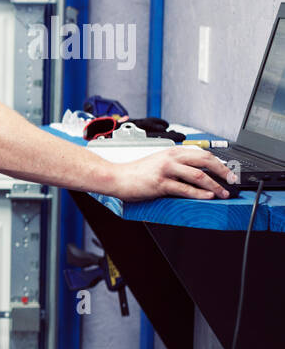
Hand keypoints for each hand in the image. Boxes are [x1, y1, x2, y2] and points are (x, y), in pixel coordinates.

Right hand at [108, 147, 235, 201]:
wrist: (116, 177)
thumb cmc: (136, 172)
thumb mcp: (158, 162)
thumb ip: (176, 164)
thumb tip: (197, 173)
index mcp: (172, 151)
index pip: (202, 154)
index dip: (219, 163)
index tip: (228, 172)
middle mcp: (171, 158)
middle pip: (205, 161)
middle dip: (222, 172)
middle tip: (232, 181)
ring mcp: (165, 171)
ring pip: (198, 176)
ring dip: (215, 186)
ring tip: (223, 193)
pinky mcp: (160, 184)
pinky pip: (185, 189)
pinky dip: (199, 194)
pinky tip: (208, 197)